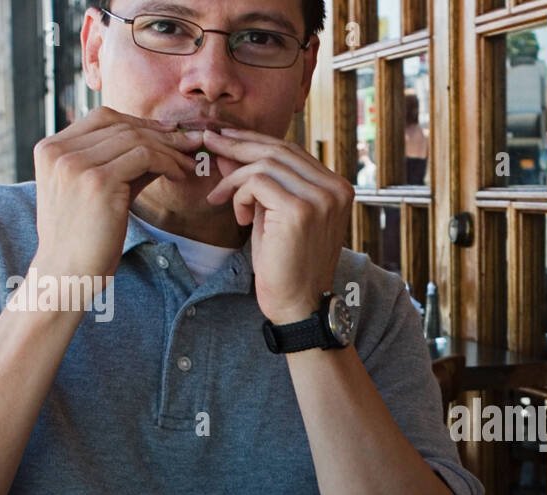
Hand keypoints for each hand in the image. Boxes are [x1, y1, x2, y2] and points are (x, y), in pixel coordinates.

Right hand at [31, 107, 203, 282]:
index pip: (101, 118)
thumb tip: (162, 146)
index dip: (139, 123)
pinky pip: (144, 157)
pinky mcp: (98, 181)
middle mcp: (58, 151)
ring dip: (169, 150)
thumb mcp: (96, 192)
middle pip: (121, 126)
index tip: (167, 134)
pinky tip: (179, 176)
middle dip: (161, 134)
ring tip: (189, 164)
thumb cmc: (84, 239)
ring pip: (135, 139)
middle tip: (190, 144)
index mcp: (50, 149)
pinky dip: (168, 163)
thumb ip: (122, 165)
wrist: (68, 274)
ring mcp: (76, 164)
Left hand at [201, 128, 353, 323]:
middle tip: (209, 140)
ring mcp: (320, 198)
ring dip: (235, 178)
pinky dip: (239, 195)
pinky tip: (239, 218)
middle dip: (239, 143)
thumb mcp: (271, 214)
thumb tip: (229, 150)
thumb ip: (259, 182)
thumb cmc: (286, 264)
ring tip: (220, 197)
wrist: (297, 304)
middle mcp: (335, 189)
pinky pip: (257, 183)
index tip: (227, 137)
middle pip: (280, 150)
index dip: (256, 141)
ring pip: (265, 163)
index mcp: (337, 188)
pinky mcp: (300, 210)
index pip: (292, 151)